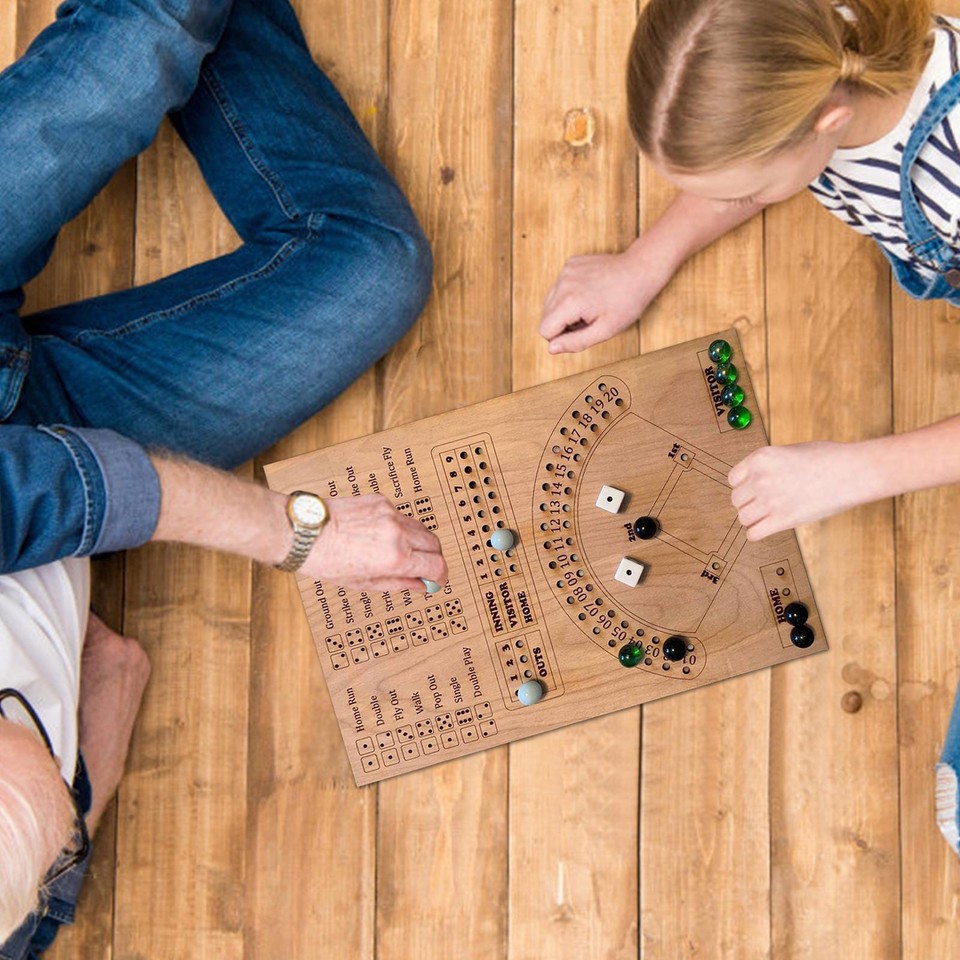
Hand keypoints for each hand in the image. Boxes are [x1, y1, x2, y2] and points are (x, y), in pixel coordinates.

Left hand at [300, 494, 446, 592]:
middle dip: (432, 558)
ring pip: (421, 528)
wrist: (303, 532)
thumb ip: (397, 583)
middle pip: (435, 544)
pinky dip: (400, 528)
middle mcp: (396, 533)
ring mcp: (390, 514)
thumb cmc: (324, 560)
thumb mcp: (362, 582)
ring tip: (399, 553)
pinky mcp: (380, 501)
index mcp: (394, 558)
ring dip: (418, 542)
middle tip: (421, 568)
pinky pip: (402, 516)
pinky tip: (382, 536)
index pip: (437, 565)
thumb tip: (419, 585)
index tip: (435, 581)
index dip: (439, 577)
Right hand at [539, 242, 671, 353]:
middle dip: (563, 322)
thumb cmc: (628, 302)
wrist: (640, 270)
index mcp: (570, 302)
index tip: (580, 331)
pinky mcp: (570, 263)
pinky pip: (559, 286)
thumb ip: (575, 342)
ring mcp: (566, 271)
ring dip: (565, 308)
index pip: (544, 330)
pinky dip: (570, 293)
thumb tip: (551, 348)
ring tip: (590, 305)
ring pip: (550, 301)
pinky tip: (590, 291)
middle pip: (545, 316)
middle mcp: (563, 284)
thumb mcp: (605, 331)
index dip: (561, 337)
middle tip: (589, 318)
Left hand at [729, 441, 874, 539]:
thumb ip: (769, 465)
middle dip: (748, 502)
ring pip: (743, 518)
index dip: (744, 485)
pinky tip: (767, 528)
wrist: (853, 471)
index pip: (732, 479)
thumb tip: (754, 480)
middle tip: (763, 504)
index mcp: (761, 457)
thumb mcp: (789, 450)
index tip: (753, 489)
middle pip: (736, 500)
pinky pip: (753, 534)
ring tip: (766, 516)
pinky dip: (757, 533)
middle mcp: (761, 478)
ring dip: (752, 519)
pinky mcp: (783, 519)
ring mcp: (770, 500)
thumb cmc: (827, 458)